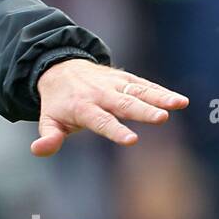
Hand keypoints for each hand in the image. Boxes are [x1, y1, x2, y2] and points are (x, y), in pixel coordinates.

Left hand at [31, 59, 187, 156]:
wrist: (61, 68)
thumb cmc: (58, 103)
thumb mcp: (48, 120)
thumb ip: (48, 137)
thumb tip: (38, 150)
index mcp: (83, 107)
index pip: (101, 121)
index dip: (115, 130)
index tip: (132, 140)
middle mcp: (101, 94)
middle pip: (124, 104)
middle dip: (143, 111)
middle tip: (161, 118)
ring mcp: (114, 84)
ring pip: (139, 91)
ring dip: (159, 97)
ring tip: (180, 104)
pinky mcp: (125, 78)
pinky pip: (144, 84)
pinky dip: (161, 91)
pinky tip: (179, 100)